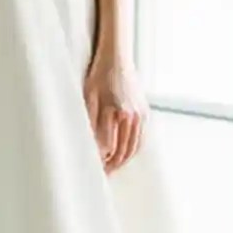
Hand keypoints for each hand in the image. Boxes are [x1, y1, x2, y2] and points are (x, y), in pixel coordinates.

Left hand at [83, 51, 148, 173]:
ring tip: (111, 168)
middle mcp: (131, 116)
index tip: (92, 167)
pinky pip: (141, 139)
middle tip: (101, 174)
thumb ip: (90, 122)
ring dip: (123, 161)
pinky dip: (133, 151)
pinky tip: (124, 154)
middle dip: (111, 165)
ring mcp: (140, 115)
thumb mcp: (88, 97)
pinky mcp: (145, 113)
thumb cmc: (99, 76)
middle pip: (122, 151)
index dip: (99, 160)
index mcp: (115, 112)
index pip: (108, 147)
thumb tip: (92, 145)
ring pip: (133, 148)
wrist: (117, 59)